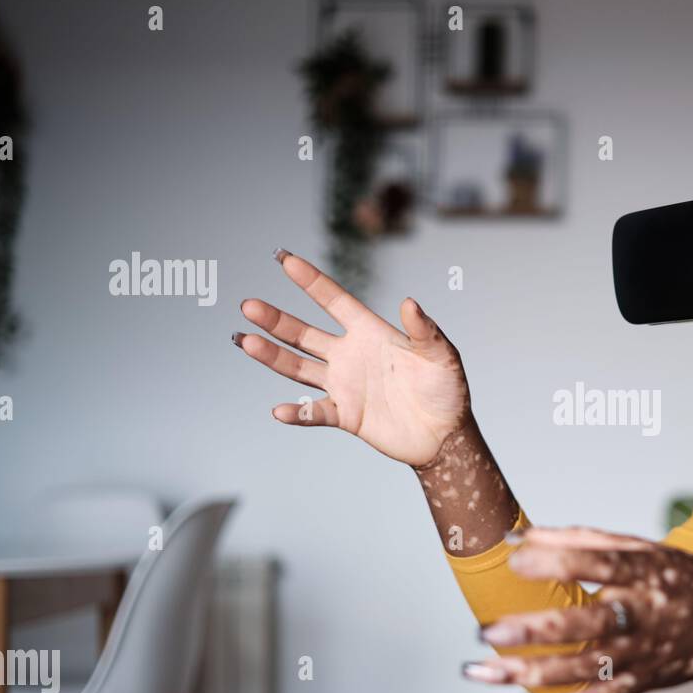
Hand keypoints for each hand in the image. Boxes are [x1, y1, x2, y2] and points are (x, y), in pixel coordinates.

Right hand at [236, 251, 470, 467]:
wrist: (445, 434)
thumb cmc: (447, 389)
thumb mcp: (442, 355)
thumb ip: (425, 330)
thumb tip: (410, 303)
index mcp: (370, 332)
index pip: (334, 300)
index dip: (310, 280)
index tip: (284, 258)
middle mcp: (350, 355)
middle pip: (304, 333)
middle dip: (276, 320)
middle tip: (248, 305)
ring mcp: (345, 385)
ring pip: (299, 367)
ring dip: (272, 357)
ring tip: (244, 342)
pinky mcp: (347, 415)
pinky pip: (316, 412)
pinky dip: (299, 413)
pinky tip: (280, 411)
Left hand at [463, 527, 692, 692]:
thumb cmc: (671, 578)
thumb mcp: (638, 547)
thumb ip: (579, 541)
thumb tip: (517, 537)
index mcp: (645, 573)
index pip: (600, 565)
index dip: (557, 562)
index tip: (514, 559)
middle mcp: (643, 616)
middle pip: (587, 625)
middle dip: (534, 631)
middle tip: (486, 631)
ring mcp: (639, 656)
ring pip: (581, 671)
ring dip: (527, 675)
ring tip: (479, 672)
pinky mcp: (635, 685)